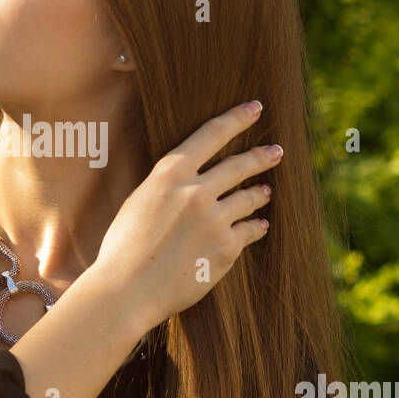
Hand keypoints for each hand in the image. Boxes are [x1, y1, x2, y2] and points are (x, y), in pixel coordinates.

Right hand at [91, 100, 281, 332]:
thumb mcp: (138, 202)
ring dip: (259, 194)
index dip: (237, 118)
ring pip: (248, 198)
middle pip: (239, 165)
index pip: (211, 134)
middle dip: (261, 156)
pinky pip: (250, 231)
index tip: (255, 108)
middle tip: (275, 151)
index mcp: (170, 174)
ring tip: (265, 192)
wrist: (127, 290)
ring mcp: (215, 219)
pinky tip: (260, 225)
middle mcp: (196, 191)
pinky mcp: (227, 248)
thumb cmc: (123, 249)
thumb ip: (165, 187)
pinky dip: (256, 227)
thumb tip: (185, 182)